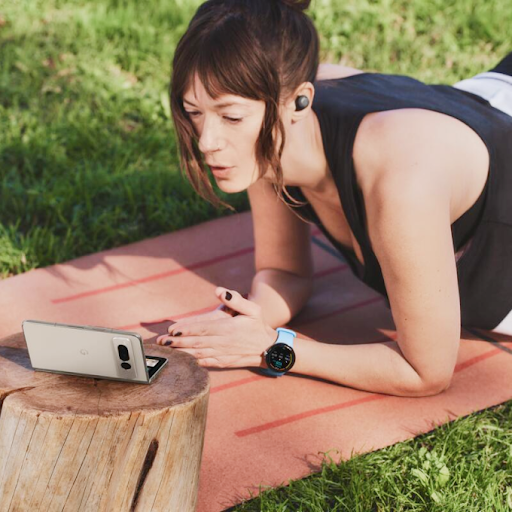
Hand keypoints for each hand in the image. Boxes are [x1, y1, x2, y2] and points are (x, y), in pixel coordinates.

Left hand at [156, 287, 277, 368]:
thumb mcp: (252, 309)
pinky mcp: (223, 363)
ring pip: (198, 353)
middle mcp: (223, 342)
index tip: (171, 330)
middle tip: (161, 342)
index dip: (186, 329)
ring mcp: (222, 354)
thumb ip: (236, 299)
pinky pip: (205, 362)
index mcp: (228, 328)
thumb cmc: (258, 326)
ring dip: (181, 352)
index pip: (202, 328)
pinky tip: (182, 361)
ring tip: (167, 351)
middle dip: (177, 342)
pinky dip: (192, 362)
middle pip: (196, 342)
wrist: (269, 349)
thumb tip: (220, 291)